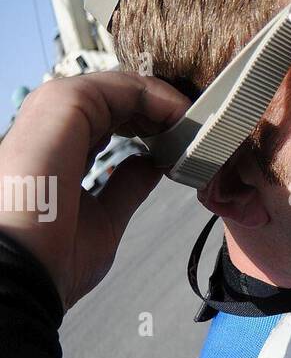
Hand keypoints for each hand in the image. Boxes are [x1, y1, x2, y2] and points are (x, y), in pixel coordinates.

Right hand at [0, 71, 188, 308]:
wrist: (26, 271)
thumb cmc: (55, 257)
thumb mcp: (105, 218)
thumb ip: (126, 186)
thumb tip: (150, 165)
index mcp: (55, 152)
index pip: (106, 122)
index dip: (148, 126)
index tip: (183, 143)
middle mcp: (51, 127)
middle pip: (114, 100)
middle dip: (159, 109)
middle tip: (197, 127)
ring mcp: (53, 112)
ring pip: (117, 87)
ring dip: (161, 100)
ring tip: (194, 120)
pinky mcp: (61, 103)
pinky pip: (117, 85)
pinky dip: (155, 95)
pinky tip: (180, 114)